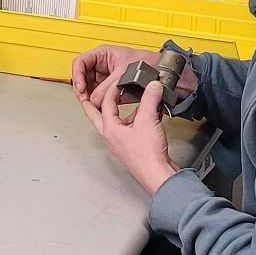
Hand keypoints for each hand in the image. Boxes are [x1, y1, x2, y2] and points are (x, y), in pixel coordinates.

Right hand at [71, 45, 159, 102]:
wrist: (161, 73)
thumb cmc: (148, 63)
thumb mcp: (124, 74)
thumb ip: (107, 88)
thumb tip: (94, 100)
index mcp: (103, 55)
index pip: (80, 62)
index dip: (77, 75)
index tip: (80, 87)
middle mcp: (101, 66)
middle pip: (82, 77)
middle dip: (82, 88)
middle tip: (84, 98)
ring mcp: (105, 78)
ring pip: (88, 88)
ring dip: (88, 97)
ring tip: (90, 103)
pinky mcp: (110, 89)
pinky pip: (98, 96)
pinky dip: (96, 102)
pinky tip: (98, 106)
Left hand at [80, 77, 177, 194]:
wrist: (158, 175)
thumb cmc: (147, 155)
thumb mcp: (148, 120)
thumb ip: (150, 99)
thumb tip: (153, 86)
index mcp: (109, 129)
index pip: (105, 103)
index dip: (112, 89)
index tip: (120, 80)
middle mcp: (112, 136)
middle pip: (100, 115)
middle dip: (100, 102)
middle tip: (97, 92)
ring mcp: (122, 142)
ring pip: (120, 121)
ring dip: (127, 109)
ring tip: (136, 99)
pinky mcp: (134, 147)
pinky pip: (134, 127)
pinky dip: (141, 118)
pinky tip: (154, 113)